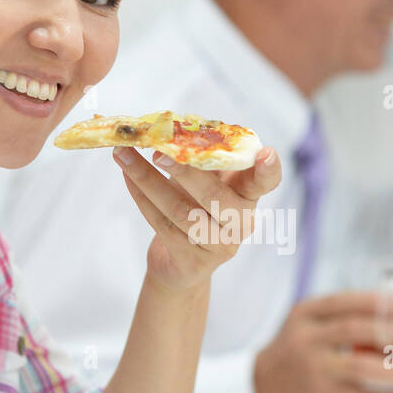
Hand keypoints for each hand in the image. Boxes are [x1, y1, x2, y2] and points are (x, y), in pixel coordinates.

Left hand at [113, 145, 282, 290]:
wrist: (184, 266)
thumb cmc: (199, 211)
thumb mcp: (210, 185)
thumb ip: (204, 160)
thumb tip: (169, 126)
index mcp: (248, 198)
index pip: (266, 182)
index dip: (268, 169)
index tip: (266, 152)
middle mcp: (240, 224)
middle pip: (214, 196)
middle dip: (185, 171)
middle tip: (158, 150)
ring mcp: (217, 246)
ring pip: (180, 211)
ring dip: (147, 180)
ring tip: (124, 155)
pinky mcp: (191, 261)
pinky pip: (161, 224)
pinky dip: (141, 197)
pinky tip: (127, 176)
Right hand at [254, 291, 392, 392]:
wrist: (259, 386)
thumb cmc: (295, 351)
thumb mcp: (308, 326)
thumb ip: (342, 320)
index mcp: (306, 313)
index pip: (344, 301)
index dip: (377, 302)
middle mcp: (307, 337)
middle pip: (354, 330)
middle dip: (392, 331)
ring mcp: (312, 366)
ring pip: (359, 367)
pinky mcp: (319, 392)